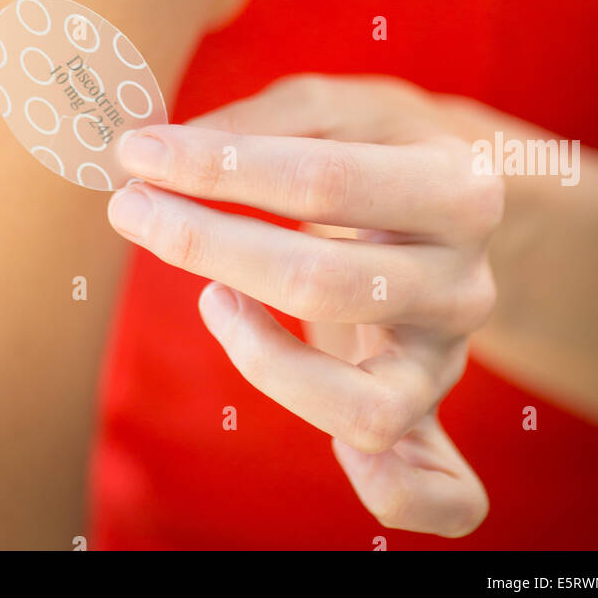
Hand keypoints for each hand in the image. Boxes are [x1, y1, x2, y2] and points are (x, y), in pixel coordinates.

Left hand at [108, 73, 503, 537]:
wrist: (454, 205)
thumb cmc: (378, 147)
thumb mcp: (338, 107)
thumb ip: (260, 121)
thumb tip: (165, 149)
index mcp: (458, 187)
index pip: (325, 180)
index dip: (219, 168)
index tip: (138, 152)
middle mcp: (466, 280)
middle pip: (324, 282)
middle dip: (206, 242)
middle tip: (132, 206)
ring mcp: (450, 355)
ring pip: (363, 401)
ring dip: (258, 359)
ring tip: (209, 297)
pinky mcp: (428, 407)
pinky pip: (429, 486)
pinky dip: (390, 489)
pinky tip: (330, 454)